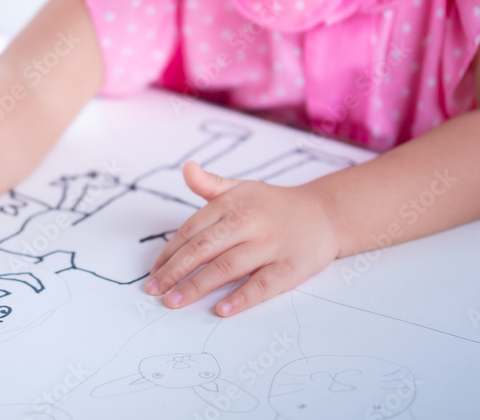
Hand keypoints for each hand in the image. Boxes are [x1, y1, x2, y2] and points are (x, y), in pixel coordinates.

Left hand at [146, 161, 339, 316]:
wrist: (325, 213)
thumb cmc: (274, 205)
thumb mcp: (241, 188)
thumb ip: (209, 184)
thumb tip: (186, 168)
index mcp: (232, 204)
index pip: (191, 230)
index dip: (169, 253)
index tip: (154, 272)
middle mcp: (248, 222)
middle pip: (203, 249)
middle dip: (175, 272)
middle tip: (154, 291)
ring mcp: (270, 245)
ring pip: (226, 268)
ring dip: (197, 286)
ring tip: (174, 301)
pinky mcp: (290, 267)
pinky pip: (262, 285)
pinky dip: (241, 298)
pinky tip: (221, 310)